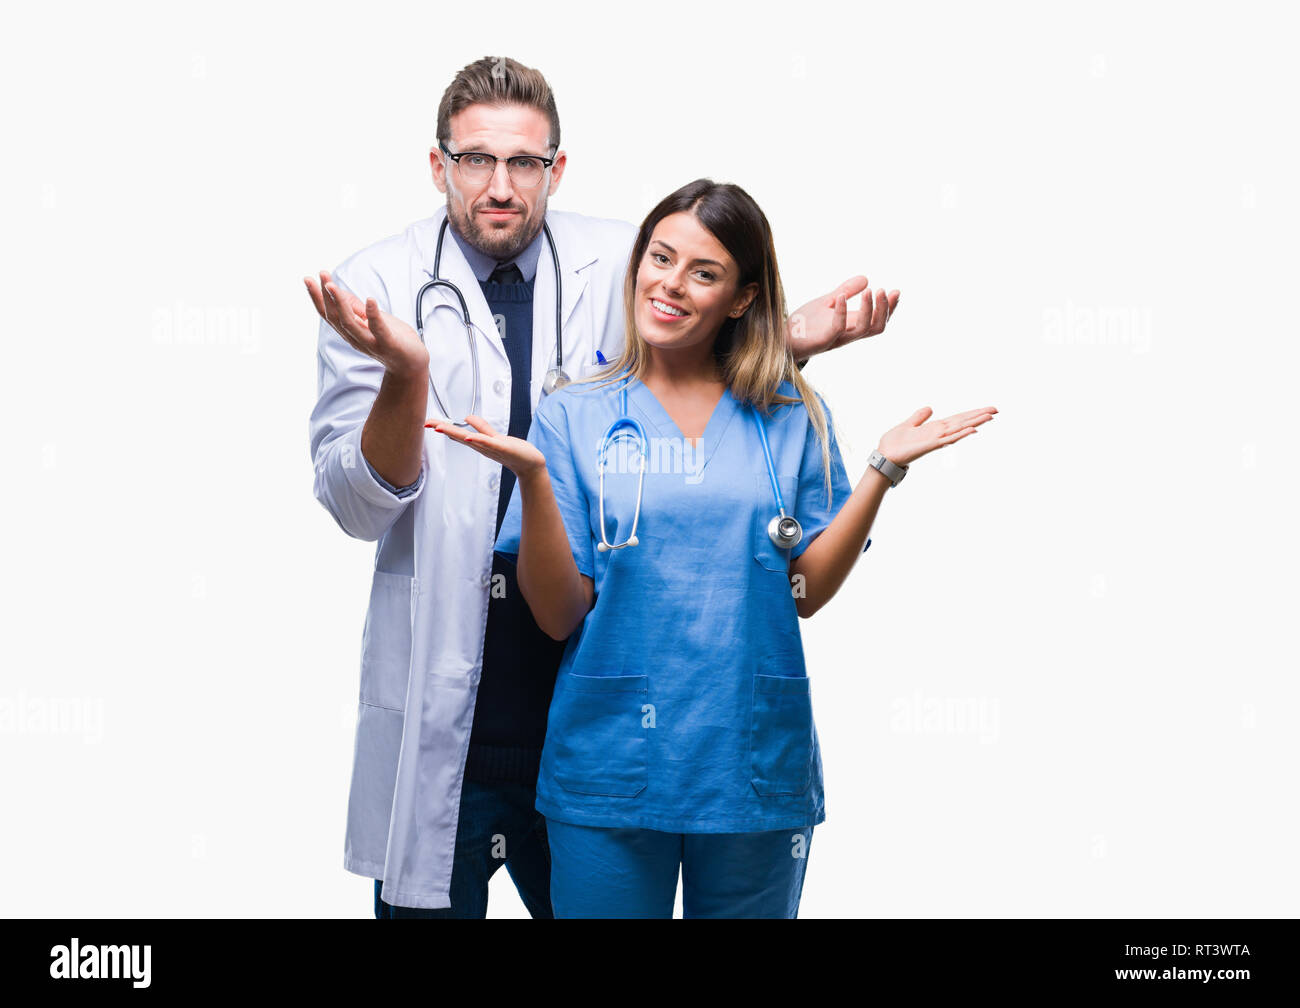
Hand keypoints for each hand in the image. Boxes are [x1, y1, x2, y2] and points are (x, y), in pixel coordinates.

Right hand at [304, 270, 428, 378]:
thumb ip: (356, 308)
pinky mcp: (389, 344)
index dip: (317, 297)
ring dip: (341, 304)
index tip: (308, 278)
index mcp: (350, 331)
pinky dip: (373, 314)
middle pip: (334, 318)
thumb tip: (338, 291)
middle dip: (326, 296)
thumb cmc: (393, 340)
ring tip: (334, 286)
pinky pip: (379, 329)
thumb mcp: (372, 320)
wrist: (413, 365)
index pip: (328, 314)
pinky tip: (370, 299)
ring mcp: (371, 343)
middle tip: (322, 275)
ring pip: (349, 324)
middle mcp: (356, 338)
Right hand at [427, 415, 545, 476]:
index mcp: (479, 442)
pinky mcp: (504, 447)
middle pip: (460, 436)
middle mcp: (482, 446)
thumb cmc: (513, 451)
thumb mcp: (493, 436)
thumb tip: (466, 418)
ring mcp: (492, 447)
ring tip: (441, 428)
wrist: (530, 464)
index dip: (443, 427)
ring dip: (456, 434)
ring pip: (471, 439)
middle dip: (443, 429)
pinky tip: (469, 436)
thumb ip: (481, 427)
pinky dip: (479, 439)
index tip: (427, 423)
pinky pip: (489, 443)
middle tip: (427, 424)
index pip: (458, 434)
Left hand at [788, 276, 900, 358]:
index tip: (896, 291)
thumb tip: (866, 278)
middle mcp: (847, 334)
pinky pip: (837, 329)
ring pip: (863, 330)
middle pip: (877, 328)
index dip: (890, 308)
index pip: (878, 320)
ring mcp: (836, 339)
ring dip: (870, 310)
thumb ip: (846, 291)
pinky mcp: (822, 341)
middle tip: (884, 290)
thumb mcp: (827, 302)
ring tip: (871, 291)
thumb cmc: (805, 324)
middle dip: (885, 309)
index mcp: (851, 325)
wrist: (782, 338)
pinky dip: (842, 312)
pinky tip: (841, 297)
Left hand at [877, 405, 997, 467]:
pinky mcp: (930, 445)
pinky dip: (960, 434)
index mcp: (934, 428)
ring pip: (959, 429)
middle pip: (963, 422)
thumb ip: (919, 417)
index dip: (971, 413)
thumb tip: (929, 408)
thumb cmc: (894, 444)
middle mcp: (938, 433)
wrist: (884, 456)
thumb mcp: (908, 424)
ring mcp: (936, 439)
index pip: (957, 418)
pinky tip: (972, 430)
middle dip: (979, 416)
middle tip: (996, 410)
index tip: (986, 409)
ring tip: (990, 416)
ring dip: (974, 422)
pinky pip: (948, 439)